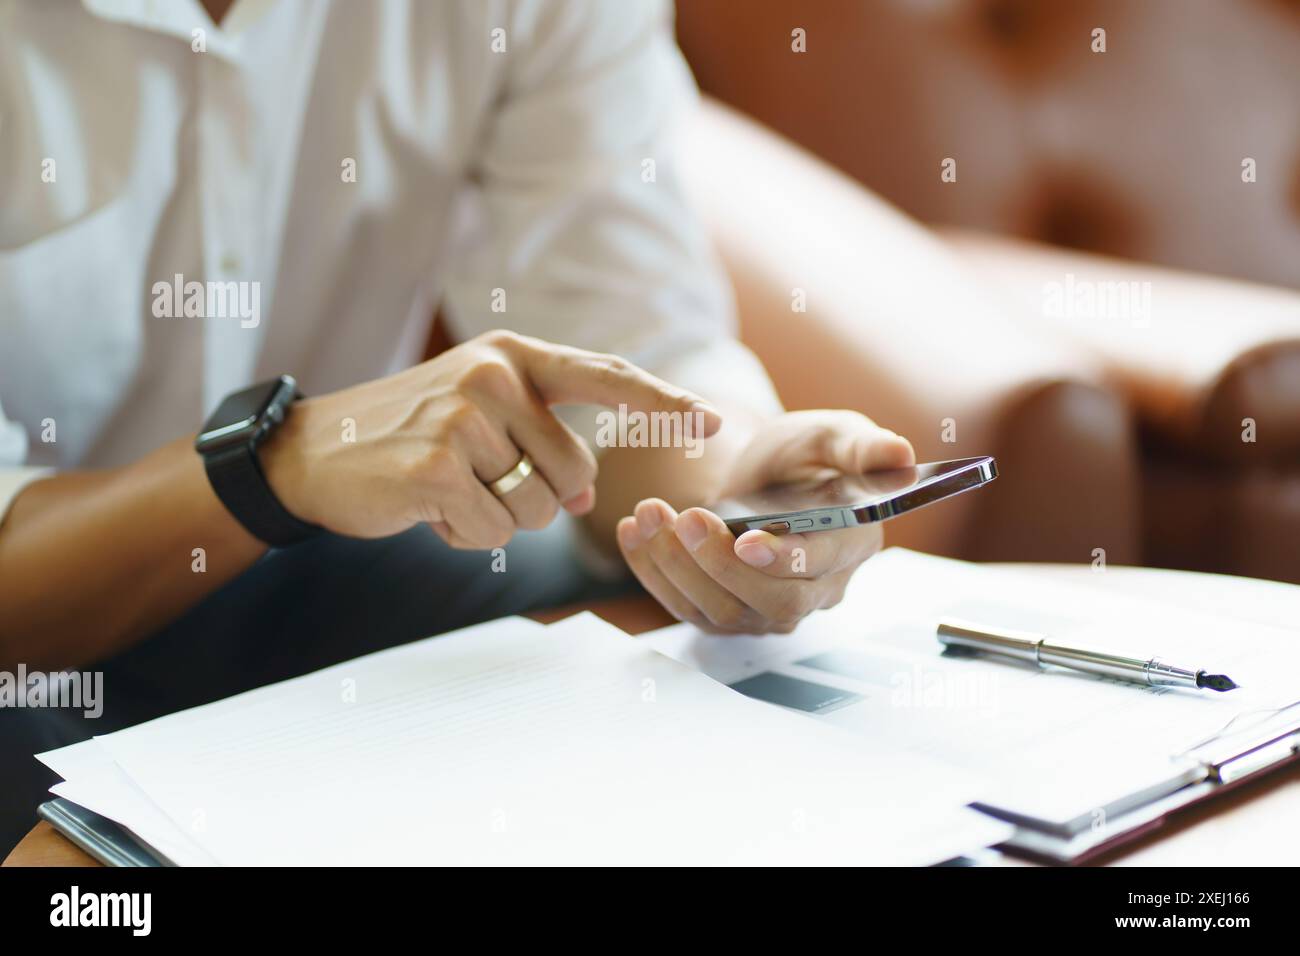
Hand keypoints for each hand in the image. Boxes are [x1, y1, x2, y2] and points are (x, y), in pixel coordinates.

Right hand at [261, 330, 720, 545]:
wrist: (315, 452)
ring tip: (450, 491)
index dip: (660, 401)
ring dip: (500, 519)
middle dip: (541, 498)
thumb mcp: (477, 415)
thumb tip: (587, 497)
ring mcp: (463, 418)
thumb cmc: (406, 435)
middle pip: (576, 472)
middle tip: (479, 482)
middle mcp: (493, 376)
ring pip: (538, 508)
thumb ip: (540, 440)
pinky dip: (467, 537)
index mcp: (511, 356)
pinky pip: (495, 532)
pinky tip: (429, 509)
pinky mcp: (437, 467)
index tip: (709, 421)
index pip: (604, 375)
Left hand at [615, 410, 913, 633]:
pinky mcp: (724, 613)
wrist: (760, 476)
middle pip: (773, 601)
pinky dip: (652, 572)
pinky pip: (686, 607)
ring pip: (723, 610)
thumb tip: (902, 453)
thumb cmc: (804, 455)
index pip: (823, 566)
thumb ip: (861, 445)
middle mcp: (816, 590)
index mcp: (852, 545)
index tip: (747, 539)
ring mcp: (768, 609)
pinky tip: (633, 530)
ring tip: (650, 513)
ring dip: (679, 566)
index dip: (787, 558)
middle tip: (685, 517)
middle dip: (721, 564)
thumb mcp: (832, 435)